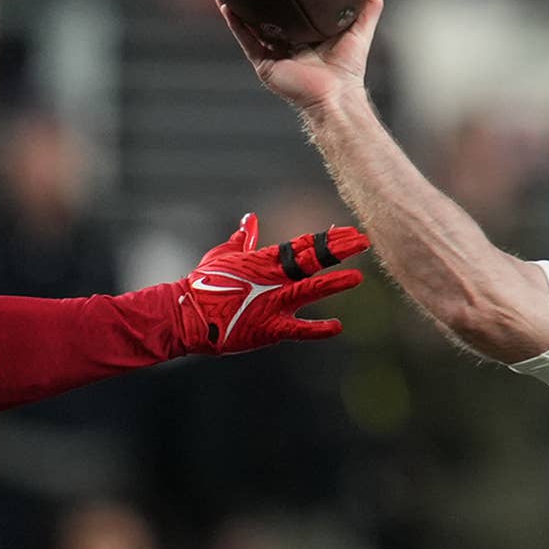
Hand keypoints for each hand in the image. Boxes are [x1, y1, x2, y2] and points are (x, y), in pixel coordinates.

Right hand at [177, 213, 368, 353]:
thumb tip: (250, 219)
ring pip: (309, 289)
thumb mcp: (223, 256)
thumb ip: (243, 239)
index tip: (351, 232)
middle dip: (338, 250)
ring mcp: (272, 303)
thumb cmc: (203, 285)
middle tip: (364, 241)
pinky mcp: (268, 327)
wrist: (184, 315)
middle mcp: (273, 279)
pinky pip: (298, 329)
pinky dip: (317, 329)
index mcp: (265, 261)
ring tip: (358, 277)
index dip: (328, 238)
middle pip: (312, 261)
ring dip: (333, 284)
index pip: (303, 245)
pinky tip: (338, 327)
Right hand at [218, 0, 385, 113]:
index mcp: (304, 34)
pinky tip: (226, 4)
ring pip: (248, 24)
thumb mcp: (360, 29)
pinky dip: (235, 23)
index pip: (288, 8)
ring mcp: (272, 52)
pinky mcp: (263, 63)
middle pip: (263, 14)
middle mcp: (285, 42)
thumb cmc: (348, 69)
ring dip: (235, 5)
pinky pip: (245, 39)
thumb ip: (369, 5)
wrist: (336, 94)